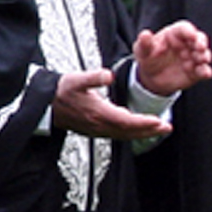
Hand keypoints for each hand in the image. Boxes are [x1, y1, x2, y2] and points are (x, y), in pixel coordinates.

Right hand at [51, 66, 170, 140]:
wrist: (45, 104)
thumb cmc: (61, 91)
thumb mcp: (76, 79)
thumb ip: (94, 77)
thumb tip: (108, 75)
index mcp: (97, 113)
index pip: (126, 121)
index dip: (143, 123)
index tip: (158, 121)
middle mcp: (99, 125)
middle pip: (129, 132)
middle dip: (149, 131)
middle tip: (167, 128)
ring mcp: (97, 130)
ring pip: (124, 135)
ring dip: (142, 134)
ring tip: (158, 130)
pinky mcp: (95, 130)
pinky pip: (118, 135)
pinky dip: (131, 134)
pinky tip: (138, 130)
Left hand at [133, 21, 211, 98]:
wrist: (151, 77)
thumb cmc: (148, 57)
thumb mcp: (142, 50)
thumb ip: (144, 43)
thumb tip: (145, 34)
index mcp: (174, 34)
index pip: (184, 28)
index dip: (189, 31)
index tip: (192, 36)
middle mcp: (187, 44)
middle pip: (199, 39)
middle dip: (201, 42)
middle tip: (200, 47)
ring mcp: (192, 57)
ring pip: (204, 54)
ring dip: (204, 56)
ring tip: (201, 59)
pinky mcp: (195, 72)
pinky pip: (203, 71)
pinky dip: (205, 72)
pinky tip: (205, 73)